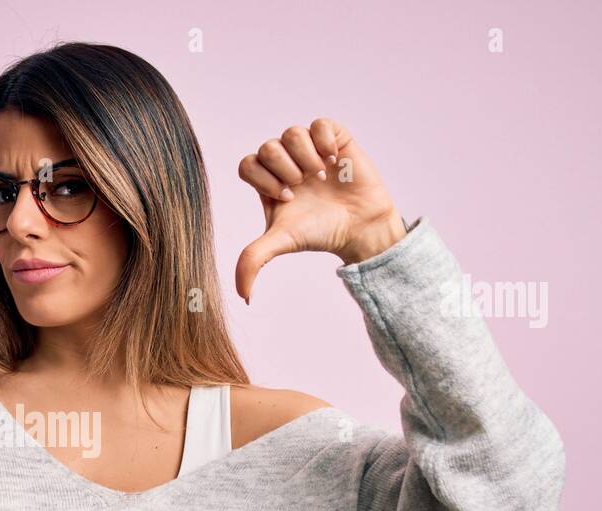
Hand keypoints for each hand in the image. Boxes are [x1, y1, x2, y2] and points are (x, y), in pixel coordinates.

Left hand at [235, 117, 405, 302]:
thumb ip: (253, 260)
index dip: (262, 178)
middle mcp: (286, 163)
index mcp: (268, 182)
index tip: (285, 197)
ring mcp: (310, 149)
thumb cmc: (320, 233)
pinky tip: (334, 160)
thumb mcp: (282, 243)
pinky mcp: (335, 139)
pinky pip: (321, 124)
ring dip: (305, 157)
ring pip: (292, 133)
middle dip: (284, 169)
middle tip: (303, 187)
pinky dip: (325, 140)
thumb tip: (240, 296)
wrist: (360, 228)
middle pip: (268, 147)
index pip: (247, 164)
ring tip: (321, 176)